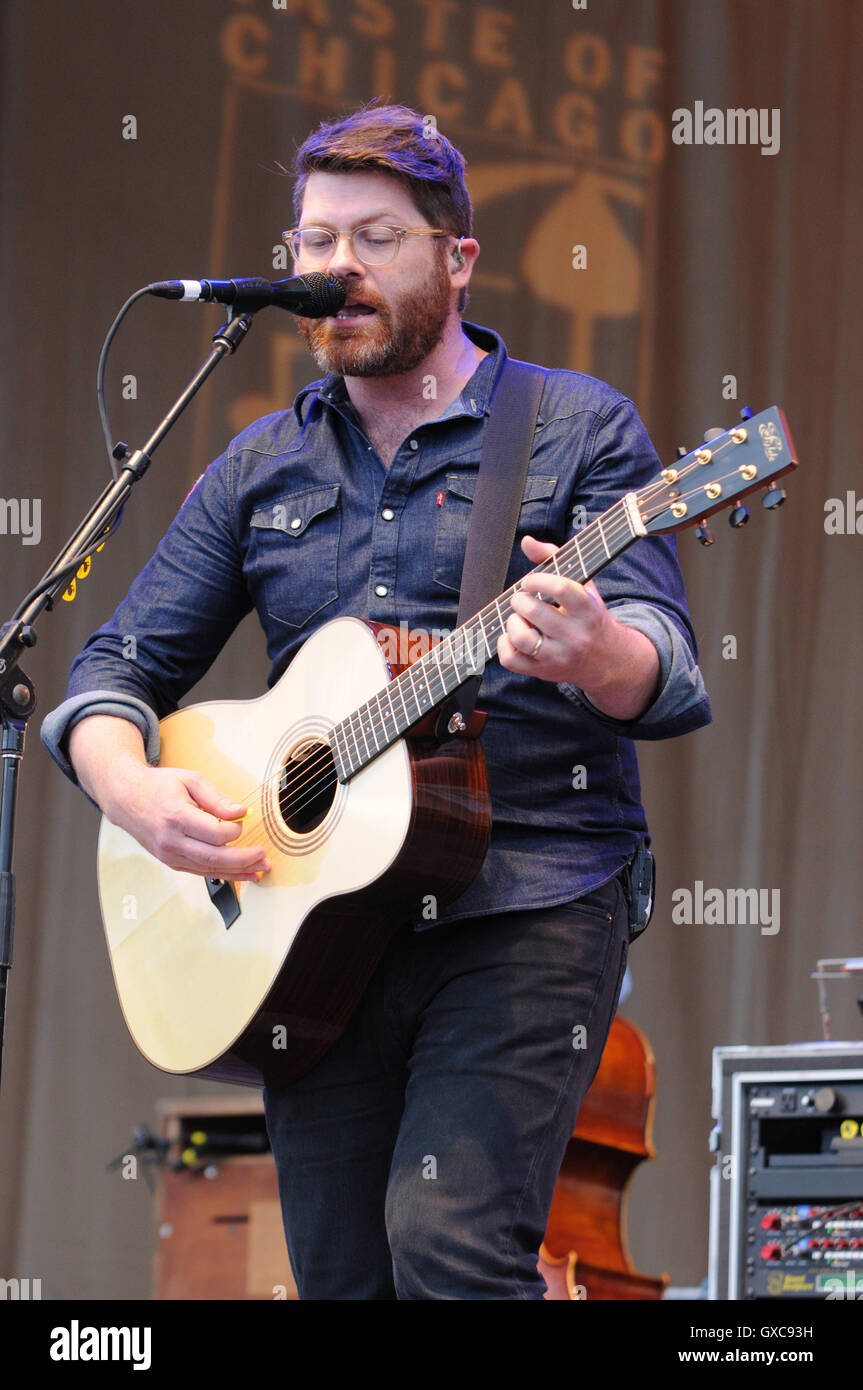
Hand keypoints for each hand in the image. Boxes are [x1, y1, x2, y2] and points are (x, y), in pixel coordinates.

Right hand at [104, 762, 270, 881]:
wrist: (127, 797)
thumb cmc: (158, 786)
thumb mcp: (190, 780)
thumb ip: (217, 798)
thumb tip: (240, 813)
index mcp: (177, 817)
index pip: (215, 834)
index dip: (235, 830)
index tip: (241, 820)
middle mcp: (171, 841)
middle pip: (214, 858)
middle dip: (244, 859)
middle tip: (263, 855)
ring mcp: (169, 855)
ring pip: (209, 870)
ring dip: (238, 871)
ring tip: (259, 869)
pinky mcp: (171, 861)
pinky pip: (200, 872)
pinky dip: (223, 874)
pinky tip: (241, 874)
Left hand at [498, 535, 659, 719]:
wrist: (605, 659)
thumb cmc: (588, 615)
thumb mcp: (582, 586)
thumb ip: (554, 558)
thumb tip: (526, 541)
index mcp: (588, 610)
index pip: (561, 588)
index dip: (537, 580)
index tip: (531, 582)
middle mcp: (576, 636)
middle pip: (534, 611)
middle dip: (520, 599)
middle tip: (523, 599)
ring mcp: (559, 657)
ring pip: (521, 637)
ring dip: (512, 622)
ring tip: (519, 618)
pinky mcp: (544, 672)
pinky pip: (511, 660)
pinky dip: (504, 644)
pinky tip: (513, 636)